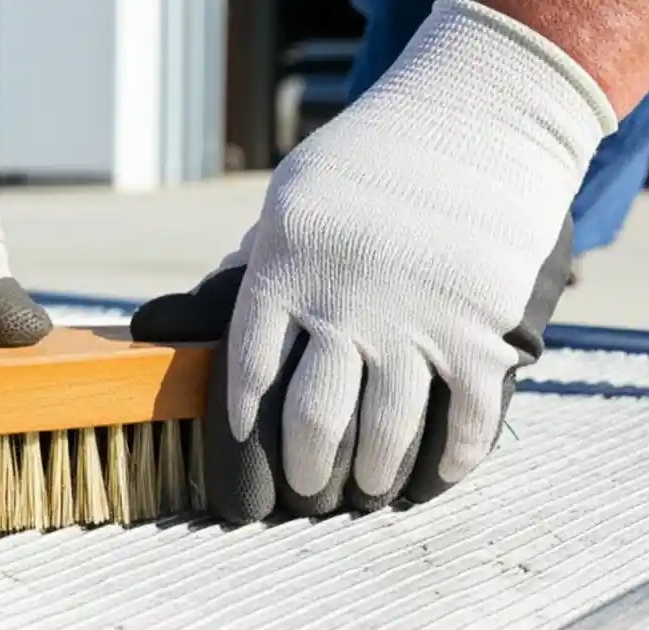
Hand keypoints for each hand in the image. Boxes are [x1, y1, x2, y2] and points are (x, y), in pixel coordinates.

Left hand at [132, 0, 615, 521]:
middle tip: (308, 492)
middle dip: (307, 474)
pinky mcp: (484, 331)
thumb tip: (164, 325)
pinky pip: (465, 422)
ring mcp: (417, 321)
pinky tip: (431, 477)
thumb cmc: (371, 166)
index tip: (247, 466)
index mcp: (285, 269)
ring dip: (373, 479)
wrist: (480, 116)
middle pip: (313, 422)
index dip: (243, 435)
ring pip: (386, 436)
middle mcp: (345, 302)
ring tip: (367, 493)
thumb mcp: (289, 202)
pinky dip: (447, 463)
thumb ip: (244, 272)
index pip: (247, 376)